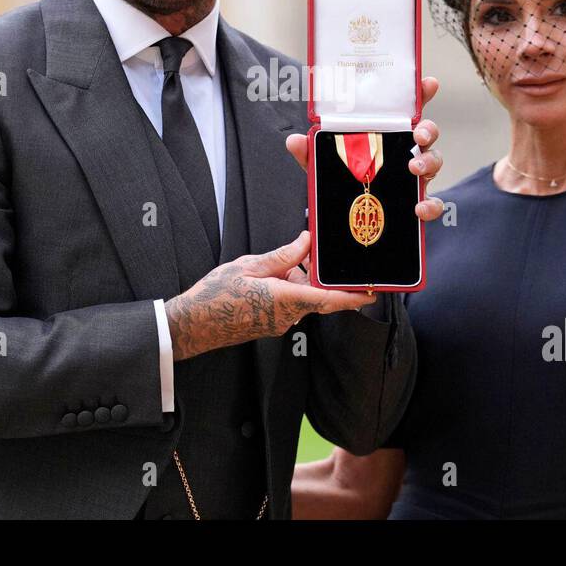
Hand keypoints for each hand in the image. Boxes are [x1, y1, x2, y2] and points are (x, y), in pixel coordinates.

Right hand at [164, 230, 373, 360]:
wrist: (193, 323)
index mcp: (285, 299)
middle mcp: (287, 316)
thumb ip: (283, 255)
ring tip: (281, 262)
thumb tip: (306, 242)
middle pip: (317, 294)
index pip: (328, 300)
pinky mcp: (271, 324)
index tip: (372, 293)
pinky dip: (288, 288)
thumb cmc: (215, 295)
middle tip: (317, 256)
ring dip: (299, 280)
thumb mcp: (249, 266)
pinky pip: (290, 303)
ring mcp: (279, 322)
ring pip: (302, 297)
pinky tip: (272, 275)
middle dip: (318, 276)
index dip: (353, 297)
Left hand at [285, 76, 445, 221]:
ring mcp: (414, 174)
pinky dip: (431, 205)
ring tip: (414, 169)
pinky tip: (419, 208)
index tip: (429, 84)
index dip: (421, 94)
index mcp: (386, 133)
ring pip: (434, 160)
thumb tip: (294, 140)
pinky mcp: (417, 199)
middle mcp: (405, 150)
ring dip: (429, 162)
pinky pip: (433, 201)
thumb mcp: (324, 163)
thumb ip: (310, 151)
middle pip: (427, 131)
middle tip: (417, 136)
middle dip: (428, 129)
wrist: (347, 216)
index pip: (407, 108)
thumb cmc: (342, 178)